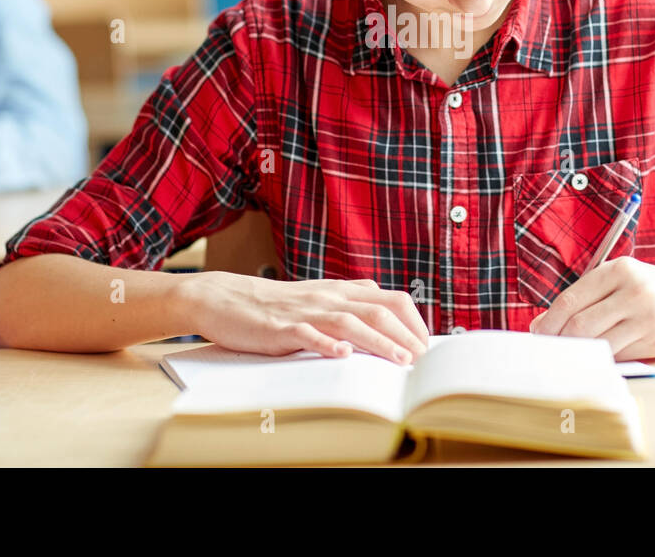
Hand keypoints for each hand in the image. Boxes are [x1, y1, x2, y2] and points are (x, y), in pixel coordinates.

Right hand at [182, 273, 429, 365]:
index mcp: (342, 291)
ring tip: (399, 360)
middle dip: (406, 336)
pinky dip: (327, 344)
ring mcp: (306, 311)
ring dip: (379, 342)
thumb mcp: (320, 300)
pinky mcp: (280, 327)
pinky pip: (307, 333)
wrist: (225, 298)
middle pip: (379, 310)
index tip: (428, 348)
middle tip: (422, 362)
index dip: (415, 323)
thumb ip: (352, 307)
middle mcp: (330, 297)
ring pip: (351, 322)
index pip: (392, 300)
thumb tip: (391, 323)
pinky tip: (342, 355)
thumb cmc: (276, 306)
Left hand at [528, 256, 654, 359]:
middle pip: (580, 324)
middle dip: (559, 341)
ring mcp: (647, 317)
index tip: (537, 333)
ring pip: (598, 342)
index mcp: (619, 269)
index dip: (548, 321)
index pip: (571, 299)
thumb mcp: (631, 277)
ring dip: (580, 353)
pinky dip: (605, 359)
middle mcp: (633, 290)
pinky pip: (621, 354)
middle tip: (550, 350)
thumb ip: (595, 294)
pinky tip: (599, 359)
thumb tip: (548, 321)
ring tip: (571, 356)